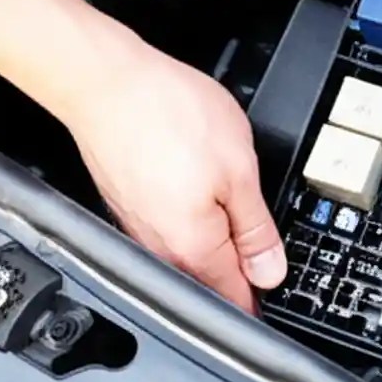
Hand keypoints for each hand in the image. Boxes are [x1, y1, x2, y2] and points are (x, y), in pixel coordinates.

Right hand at [64, 42, 285, 312]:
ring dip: (213, 241)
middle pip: (209, 281)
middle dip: (238, 270)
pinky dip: (187, 220)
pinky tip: (195, 190)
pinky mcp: (126, 205)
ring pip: (186, 255)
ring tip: (226, 203)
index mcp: (194, 249)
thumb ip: (256, 229)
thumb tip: (270, 272)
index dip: (261, 296)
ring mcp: (138, 228)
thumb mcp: (239, 170)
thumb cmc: (169, 115)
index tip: (274, 287)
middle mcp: (160, 248)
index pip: (235, 299)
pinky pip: (166, 230)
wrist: (107, 81)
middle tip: (257, 236)